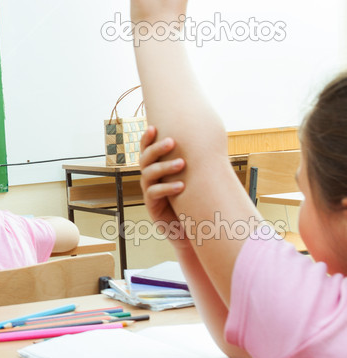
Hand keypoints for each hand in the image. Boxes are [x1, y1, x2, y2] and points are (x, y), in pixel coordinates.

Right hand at [139, 125, 187, 242]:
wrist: (191, 230)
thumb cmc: (193, 202)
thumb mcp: (193, 180)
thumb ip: (194, 164)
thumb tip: (212, 142)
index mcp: (157, 170)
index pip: (147, 151)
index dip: (147, 139)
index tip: (153, 127)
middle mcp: (150, 179)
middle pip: (145, 160)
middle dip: (157, 149)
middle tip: (172, 141)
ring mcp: (149, 193)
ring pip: (149, 175)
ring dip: (165, 167)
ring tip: (182, 163)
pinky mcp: (152, 207)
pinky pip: (153, 194)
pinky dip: (166, 188)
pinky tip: (180, 186)